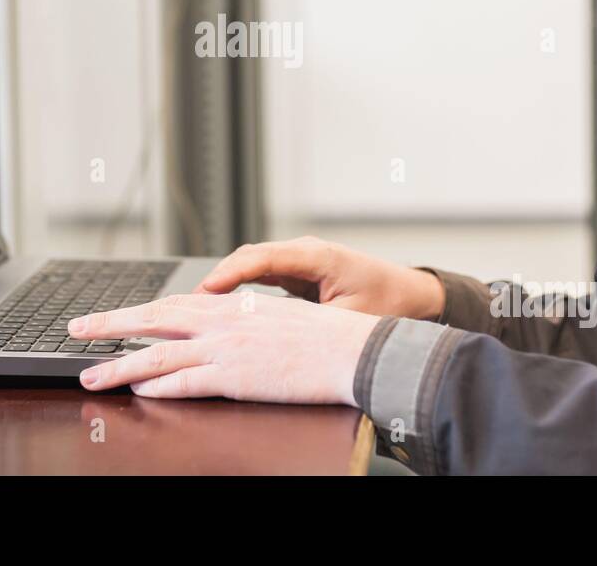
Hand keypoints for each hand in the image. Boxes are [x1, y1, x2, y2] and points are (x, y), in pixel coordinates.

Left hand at [67, 292, 380, 404]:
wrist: (352, 349)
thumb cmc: (324, 337)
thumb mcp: (277, 318)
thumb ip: (245, 322)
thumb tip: (223, 328)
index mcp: (232, 305)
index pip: (171, 305)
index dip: (136, 311)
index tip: (109, 316)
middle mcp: (222, 322)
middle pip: (152, 321)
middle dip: (110, 326)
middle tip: (77, 330)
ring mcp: (225, 349)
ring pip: (157, 356)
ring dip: (119, 367)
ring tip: (91, 376)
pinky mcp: (234, 376)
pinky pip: (185, 382)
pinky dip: (157, 387)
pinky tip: (137, 392)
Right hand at [194, 235, 444, 319]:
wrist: (411, 295)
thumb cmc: (387, 304)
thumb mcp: (351, 321)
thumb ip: (316, 327)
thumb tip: (281, 343)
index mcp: (316, 257)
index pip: (262, 258)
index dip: (231, 274)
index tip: (206, 290)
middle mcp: (303, 252)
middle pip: (248, 258)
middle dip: (216, 279)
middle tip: (185, 304)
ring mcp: (298, 260)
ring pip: (249, 265)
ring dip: (223, 284)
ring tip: (194, 307)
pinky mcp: (296, 273)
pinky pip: (257, 275)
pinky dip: (237, 288)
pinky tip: (219, 307)